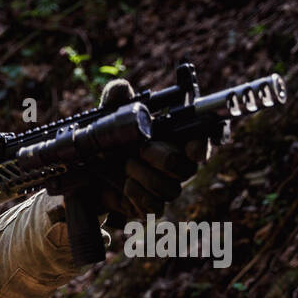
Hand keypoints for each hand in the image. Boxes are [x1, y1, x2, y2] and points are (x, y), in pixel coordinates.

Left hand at [96, 79, 212, 221]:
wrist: (88, 173)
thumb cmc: (109, 140)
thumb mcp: (109, 117)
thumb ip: (117, 101)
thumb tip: (121, 89)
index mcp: (178, 136)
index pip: (209, 137)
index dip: (206, 143)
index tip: (192, 147)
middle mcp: (179, 163)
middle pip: (188, 168)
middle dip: (164, 158)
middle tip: (141, 149)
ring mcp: (166, 186)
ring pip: (172, 189)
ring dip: (146, 177)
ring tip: (126, 165)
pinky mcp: (151, 205)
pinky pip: (155, 208)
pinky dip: (139, 196)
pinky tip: (125, 185)